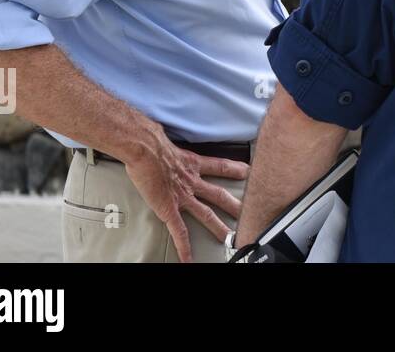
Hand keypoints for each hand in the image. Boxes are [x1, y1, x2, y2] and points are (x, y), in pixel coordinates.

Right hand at [122, 131, 249, 262]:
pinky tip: (188, 257)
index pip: (220, 166)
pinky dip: (184, 246)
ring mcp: (182, 196)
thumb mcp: (167, 142)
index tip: (248, 171)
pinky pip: (179, 231)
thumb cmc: (150, 143)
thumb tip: (161, 136)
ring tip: (230, 239)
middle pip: (219, 194)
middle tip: (250, 211)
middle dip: (235, 204)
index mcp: (192, 164)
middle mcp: (191, 181)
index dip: (235, 169)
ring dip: (218, 227)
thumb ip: (170, 146)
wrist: (144, 148)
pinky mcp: (169, 209)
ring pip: (206, 214)